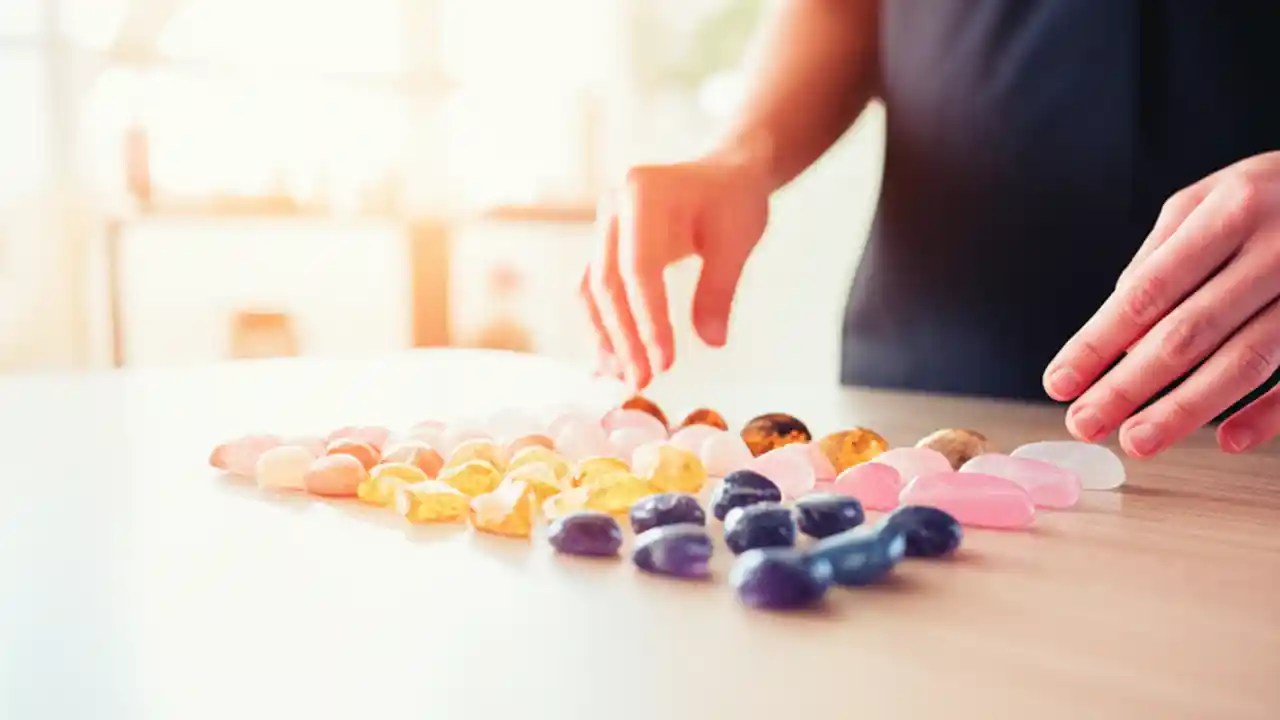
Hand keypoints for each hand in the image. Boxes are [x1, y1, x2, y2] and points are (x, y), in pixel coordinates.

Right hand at [581, 151, 770, 388]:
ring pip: (594, 290)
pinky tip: (616, 360)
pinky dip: (606, 325)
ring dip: (608, 337)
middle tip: (642, 381)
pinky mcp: (605, 244)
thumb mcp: (737, 241)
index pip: (638, 268)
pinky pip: (597, 290)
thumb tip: (712, 341)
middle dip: (623, 338)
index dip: (648, 319)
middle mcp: (613, 207)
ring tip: (627, 378)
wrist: (724, 174)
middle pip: (607, 283)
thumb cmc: (734, 201)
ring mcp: (604, 225)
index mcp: (643, 194)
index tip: (664, 362)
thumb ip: (718, 289)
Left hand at [1044, 151, 1279, 456]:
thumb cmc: (1274, 194)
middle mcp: (1277, 248)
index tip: (1059, 383)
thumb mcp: (1212, 198)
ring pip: (1246, 361)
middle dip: (1129, 386)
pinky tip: (1226, 440)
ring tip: (1137, 441)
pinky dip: (1268, 414)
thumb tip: (1118, 334)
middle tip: (1085, 424)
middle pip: (1189, 332)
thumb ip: (1160, 257)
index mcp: (1231, 211)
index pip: (1147, 292)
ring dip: (1185, 409)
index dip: (1098, 343)